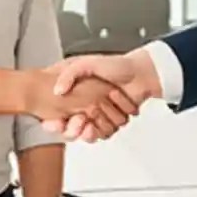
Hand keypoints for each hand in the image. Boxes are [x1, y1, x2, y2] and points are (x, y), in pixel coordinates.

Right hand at [44, 51, 160, 141]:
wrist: (142, 74)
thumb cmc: (116, 65)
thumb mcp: (87, 63)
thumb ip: (70, 73)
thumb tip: (57, 90)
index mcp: (76, 92)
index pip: (57, 113)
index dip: (54, 122)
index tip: (56, 122)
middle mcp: (85, 105)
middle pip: (71, 128)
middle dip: (72, 129)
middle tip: (77, 121)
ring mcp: (99, 115)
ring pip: (87, 133)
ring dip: (89, 130)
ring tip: (90, 122)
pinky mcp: (112, 121)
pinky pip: (103, 133)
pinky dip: (103, 130)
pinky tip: (102, 122)